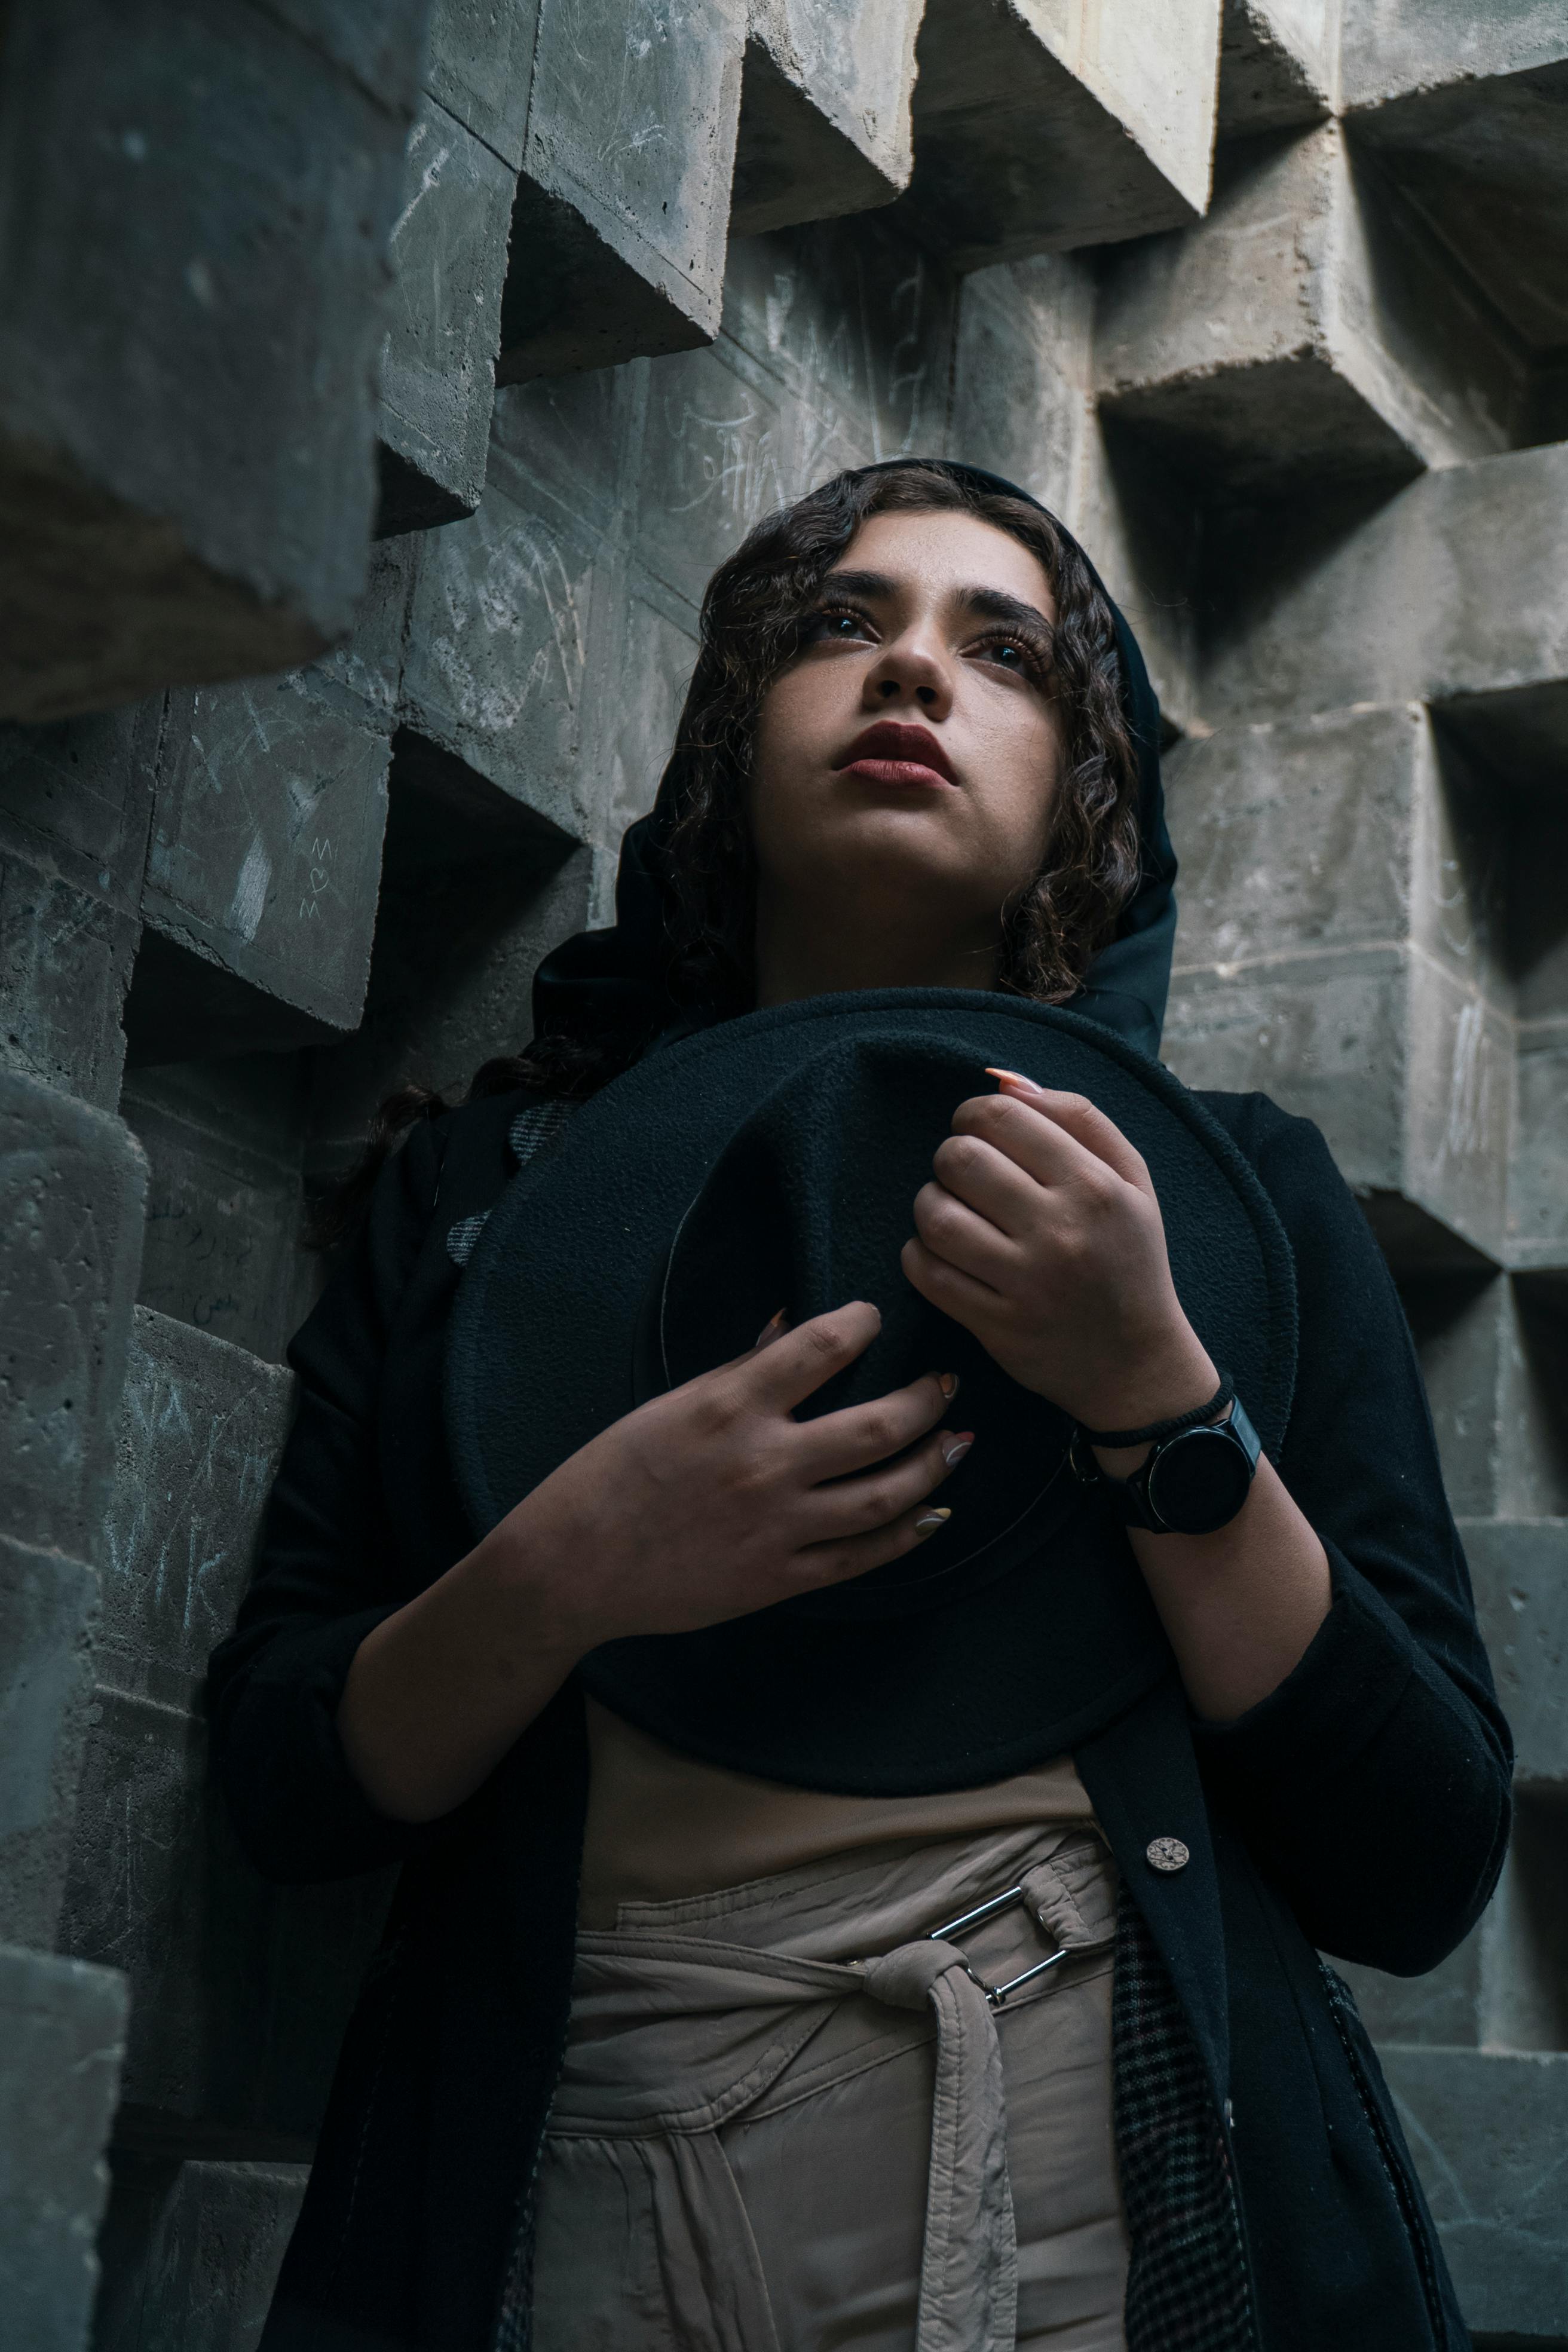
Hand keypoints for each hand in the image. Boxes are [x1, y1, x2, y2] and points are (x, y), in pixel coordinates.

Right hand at [497, 1302, 969, 1655]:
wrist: (573, 1563)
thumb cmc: (612, 1475)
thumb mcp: (670, 1406)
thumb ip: (737, 1370)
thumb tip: (787, 1325)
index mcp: (730, 1405)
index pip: (821, 1346)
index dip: (861, 1324)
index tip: (875, 1317)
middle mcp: (765, 1462)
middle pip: (878, 1424)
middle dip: (926, 1399)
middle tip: (947, 1384)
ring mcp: (778, 1524)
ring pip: (886, 1492)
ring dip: (934, 1463)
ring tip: (958, 1442)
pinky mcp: (780, 1577)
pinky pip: (863, 1555)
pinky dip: (907, 1532)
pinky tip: (934, 1513)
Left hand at [901, 1071, 1216, 1432]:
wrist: (1138, 1363)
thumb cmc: (1130, 1258)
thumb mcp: (1131, 1180)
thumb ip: (1078, 1118)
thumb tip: (1006, 1083)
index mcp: (1094, 1186)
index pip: (1001, 1117)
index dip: (972, 1115)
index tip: (976, 1132)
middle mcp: (1059, 1231)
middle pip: (960, 1159)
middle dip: (951, 1158)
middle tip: (965, 1175)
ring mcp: (1025, 1282)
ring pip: (935, 1215)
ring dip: (930, 1205)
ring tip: (951, 1212)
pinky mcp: (995, 1326)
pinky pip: (927, 1273)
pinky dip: (920, 1255)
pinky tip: (942, 1253)